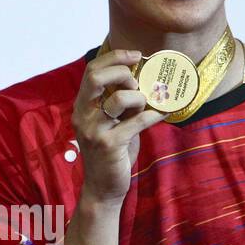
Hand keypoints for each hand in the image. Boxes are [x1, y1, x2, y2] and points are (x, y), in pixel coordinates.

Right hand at [71, 49, 167, 204]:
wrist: (103, 188)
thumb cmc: (111, 153)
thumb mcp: (112, 123)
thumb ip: (119, 103)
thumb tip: (142, 79)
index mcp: (82, 107)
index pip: (91, 71)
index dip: (115, 58)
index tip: (136, 56)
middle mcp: (83, 116)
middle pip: (95, 77)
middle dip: (122, 72)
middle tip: (137, 82)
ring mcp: (94, 130)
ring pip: (118, 99)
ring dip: (138, 98)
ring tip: (145, 106)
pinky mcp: (109, 145)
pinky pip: (137, 121)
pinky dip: (153, 115)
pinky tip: (162, 114)